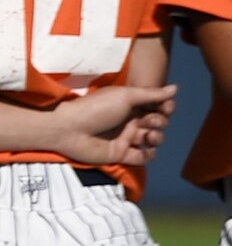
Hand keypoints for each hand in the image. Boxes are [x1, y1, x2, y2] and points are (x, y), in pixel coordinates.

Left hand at [45, 83, 176, 169]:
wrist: (69, 129)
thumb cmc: (95, 108)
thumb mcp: (125, 96)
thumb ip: (151, 94)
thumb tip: (175, 87)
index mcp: (129, 104)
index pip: (156, 107)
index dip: (165, 108)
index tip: (167, 107)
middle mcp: (128, 120)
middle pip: (157, 123)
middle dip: (160, 122)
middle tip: (149, 121)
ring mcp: (124, 137)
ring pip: (152, 140)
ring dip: (157, 138)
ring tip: (147, 135)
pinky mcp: (120, 154)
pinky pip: (142, 157)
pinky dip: (148, 154)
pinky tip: (144, 149)